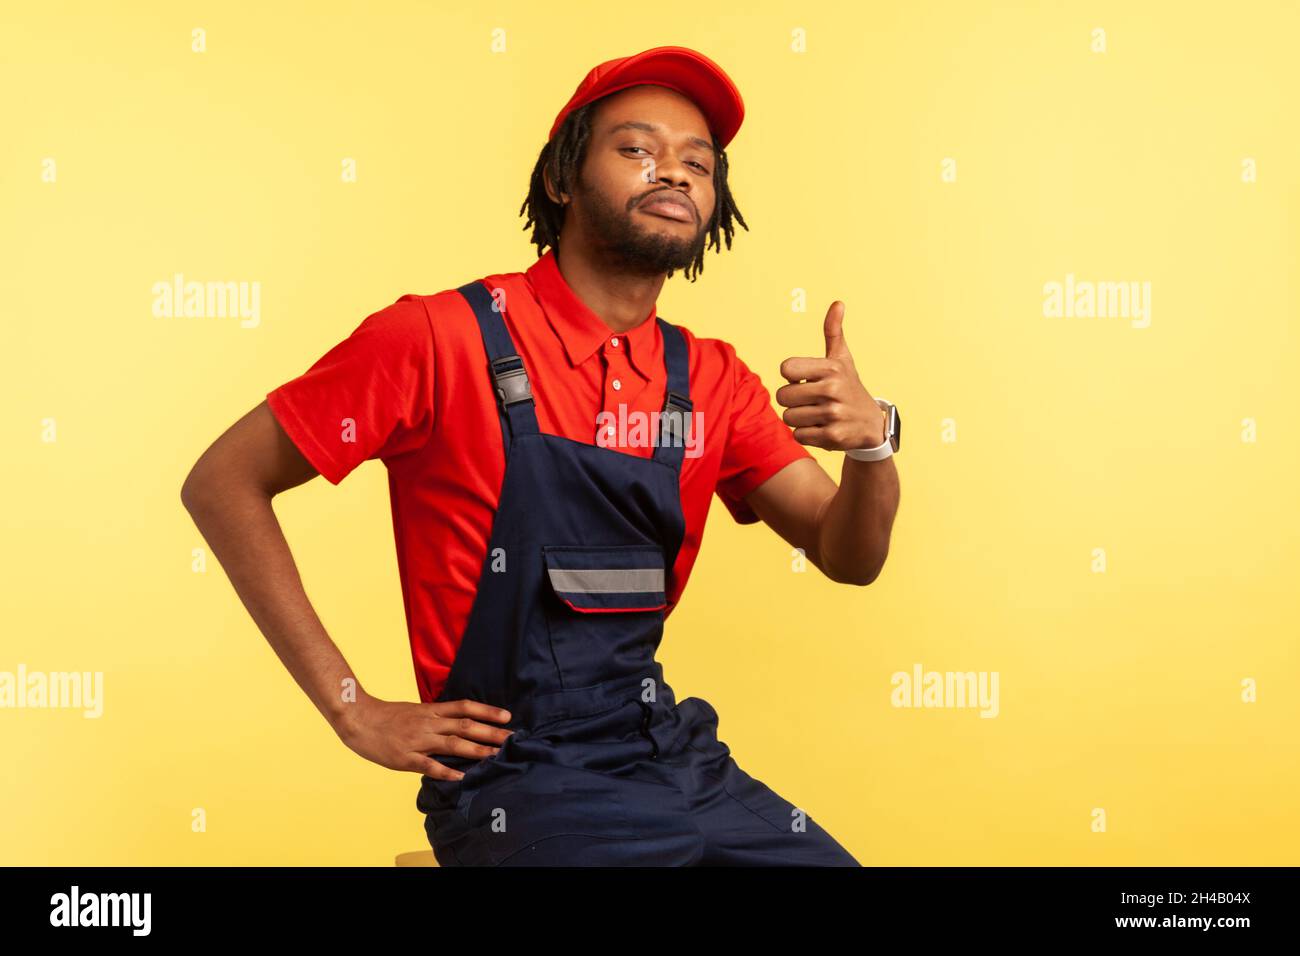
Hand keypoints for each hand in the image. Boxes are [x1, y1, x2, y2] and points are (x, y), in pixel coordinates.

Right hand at [333, 692, 513, 779]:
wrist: (358, 719)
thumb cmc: (387, 716)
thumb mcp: (416, 710)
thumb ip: (436, 717)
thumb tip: (458, 722)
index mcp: (431, 711)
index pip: (465, 707)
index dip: (487, 710)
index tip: (507, 716)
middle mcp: (429, 724)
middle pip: (465, 726)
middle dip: (490, 732)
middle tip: (512, 738)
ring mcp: (418, 740)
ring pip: (451, 744)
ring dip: (475, 751)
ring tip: (494, 756)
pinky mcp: (405, 757)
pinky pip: (428, 765)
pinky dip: (444, 771)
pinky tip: (459, 777)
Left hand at [776, 301, 885, 450]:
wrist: (871, 425)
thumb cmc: (849, 387)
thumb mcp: (842, 359)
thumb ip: (833, 332)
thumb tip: (837, 303)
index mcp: (831, 368)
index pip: (785, 369)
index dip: (791, 376)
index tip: (807, 379)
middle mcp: (833, 389)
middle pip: (782, 396)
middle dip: (793, 400)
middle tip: (811, 400)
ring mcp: (833, 414)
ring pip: (789, 417)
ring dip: (799, 418)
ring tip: (818, 414)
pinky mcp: (833, 436)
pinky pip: (798, 435)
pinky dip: (807, 434)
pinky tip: (823, 428)